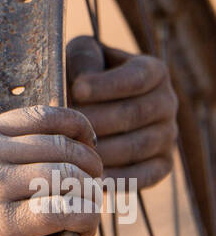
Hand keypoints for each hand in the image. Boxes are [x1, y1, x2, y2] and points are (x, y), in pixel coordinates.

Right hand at [0, 105, 103, 235]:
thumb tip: (38, 150)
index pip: (44, 115)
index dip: (79, 127)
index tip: (90, 144)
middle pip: (63, 148)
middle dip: (91, 166)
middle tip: (98, 184)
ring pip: (67, 178)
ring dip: (91, 194)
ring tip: (93, 210)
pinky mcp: (2, 224)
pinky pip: (60, 213)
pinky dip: (83, 218)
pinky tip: (85, 229)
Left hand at [66, 36, 177, 187]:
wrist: (87, 107)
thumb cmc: (81, 76)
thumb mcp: (80, 56)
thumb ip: (83, 60)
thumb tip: (82, 88)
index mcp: (153, 71)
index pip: (136, 78)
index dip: (107, 85)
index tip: (77, 90)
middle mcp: (167, 102)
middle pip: (135, 114)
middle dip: (98, 121)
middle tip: (67, 127)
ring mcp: (168, 135)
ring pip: (138, 146)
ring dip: (104, 151)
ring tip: (73, 152)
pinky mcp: (163, 164)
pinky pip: (146, 174)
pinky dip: (120, 178)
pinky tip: (92, 178)